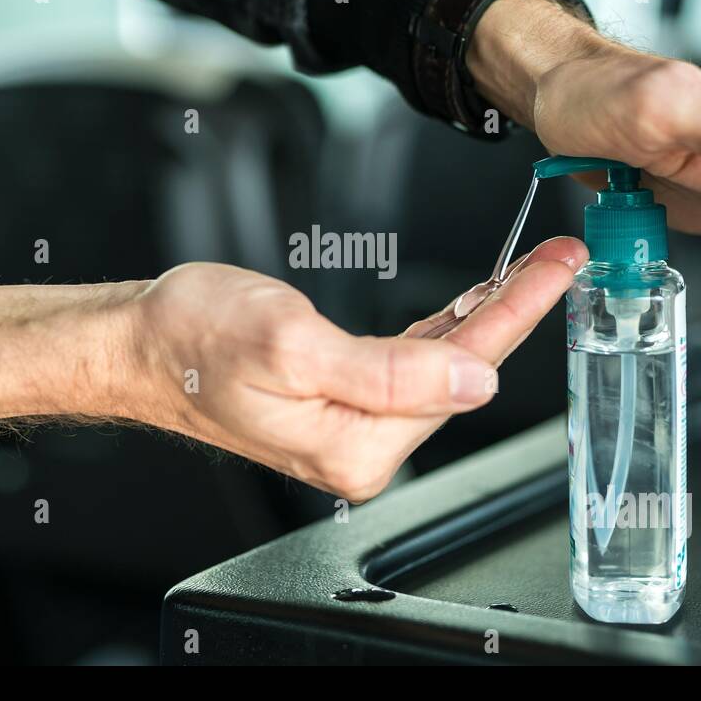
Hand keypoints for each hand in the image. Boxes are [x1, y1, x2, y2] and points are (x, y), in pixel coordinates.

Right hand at [0, 238, 584, 500]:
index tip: (558, 269)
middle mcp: (363, 444)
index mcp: (358, 443)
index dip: (517, 313)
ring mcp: (353, 423)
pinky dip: (446, 326)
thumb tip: (474, 379)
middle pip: (462, 366)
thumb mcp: (292, 344)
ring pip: (442, 360)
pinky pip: (411, 360)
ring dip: (487, 313)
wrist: (139, 344)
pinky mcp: (341, 398)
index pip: (463, 370)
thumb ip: (390, 371)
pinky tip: (471, 301)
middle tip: (561, 256)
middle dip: (515, 309)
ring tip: (532, 269)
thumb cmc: (194, 340)